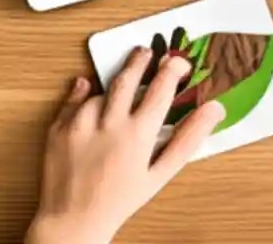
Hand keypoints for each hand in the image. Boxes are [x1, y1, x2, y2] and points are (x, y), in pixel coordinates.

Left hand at [26, 50, 225, 243]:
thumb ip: (188, 138)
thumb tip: (214, 110)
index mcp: (138, 134)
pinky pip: (72, 100)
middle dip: (140, 61)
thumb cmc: (120, 200)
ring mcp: (81, 124)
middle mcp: (109, 124)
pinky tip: (87, 89)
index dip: (173, 70)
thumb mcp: (162, 173)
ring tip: (119, 90)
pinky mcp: (58, 129)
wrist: (74, 222)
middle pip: (128, 79)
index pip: (161, 88)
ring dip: (111, 87)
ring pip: (100, 91)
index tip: (179, 63)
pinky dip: (82, 92)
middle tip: (147, 51)